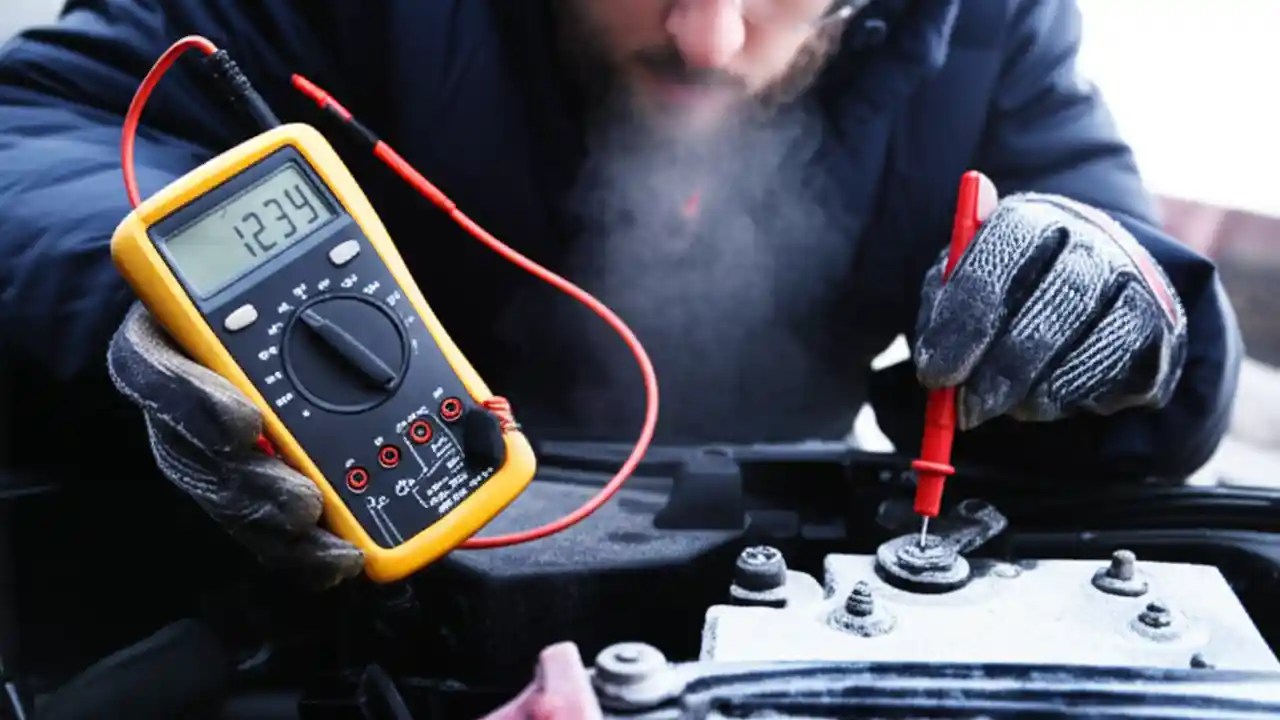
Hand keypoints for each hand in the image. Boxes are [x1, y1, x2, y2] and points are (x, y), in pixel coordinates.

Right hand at [107, 303, 363, 588]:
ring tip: (332, 549)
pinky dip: (300, 553)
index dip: (198, 405)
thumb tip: (379, 298)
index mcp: (161, 342)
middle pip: (197, 460)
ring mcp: (200, 453)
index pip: (155, 372)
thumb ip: (299, 286)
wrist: (203, 328)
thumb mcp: (257, 279)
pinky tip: (336, 563)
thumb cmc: (240, 301)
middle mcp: (174, 407)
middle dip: (256, 487)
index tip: (246, 425)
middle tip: (304, 505)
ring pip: (229, 502)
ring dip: (281, 532)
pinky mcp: (233, 489)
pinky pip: (258, 528)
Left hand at [913, 192, 1187, 429]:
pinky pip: (1124, 376)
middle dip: (1005, 367)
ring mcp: (1138, 282)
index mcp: (1032, 218)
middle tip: (968, 411)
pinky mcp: (1163, 331)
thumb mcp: (960, 288)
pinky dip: (1079, 398)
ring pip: (1094, 342)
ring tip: (1009, 408)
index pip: (1002, 256)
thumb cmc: (1005, 291)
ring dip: (1043, 390)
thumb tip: (932, 362)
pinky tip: (1050, 401)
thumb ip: (942, 315)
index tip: (936, 374)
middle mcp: (1094, 239)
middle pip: (1058, 300)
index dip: (966, 320)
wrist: (1083, 294)